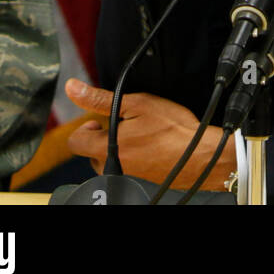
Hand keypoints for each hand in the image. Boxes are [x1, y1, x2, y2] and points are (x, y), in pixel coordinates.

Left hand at [64, 78, 235, 191]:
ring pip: (109, 163)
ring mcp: (125, 180)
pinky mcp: (138, 185)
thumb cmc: (172, 130)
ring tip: (141, 138)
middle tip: (126, 126)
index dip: (85, 127)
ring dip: (118, 150)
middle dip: (103, 138)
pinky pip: (126, 171)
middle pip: (91, 153)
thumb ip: (100, 98)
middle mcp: (112, 169)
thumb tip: (73, 89)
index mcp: (106, 148)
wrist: (200, 156)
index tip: (99, 121)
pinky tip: (150, 150)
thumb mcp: (136, 104)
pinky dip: (133, 160)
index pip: (76, 141)